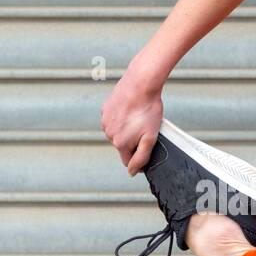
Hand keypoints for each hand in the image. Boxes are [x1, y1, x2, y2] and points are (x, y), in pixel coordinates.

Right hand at [100, 58, 166, 175]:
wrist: (141, 84)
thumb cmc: (148, 109)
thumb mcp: (150, 138)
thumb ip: (141, 158)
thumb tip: (132, 172)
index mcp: (120, 144)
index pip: (128, 160)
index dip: (139, 155)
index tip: (146, 143)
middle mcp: (109, 134)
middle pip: (123, 145)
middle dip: (133, 140)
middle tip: (145, 126)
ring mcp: (105, 121)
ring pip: (118, 132)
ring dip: (127, 128)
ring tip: (138, 116)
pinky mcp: (105, 109)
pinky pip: (114, 119)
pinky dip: (122, 117)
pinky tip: (130, 109)